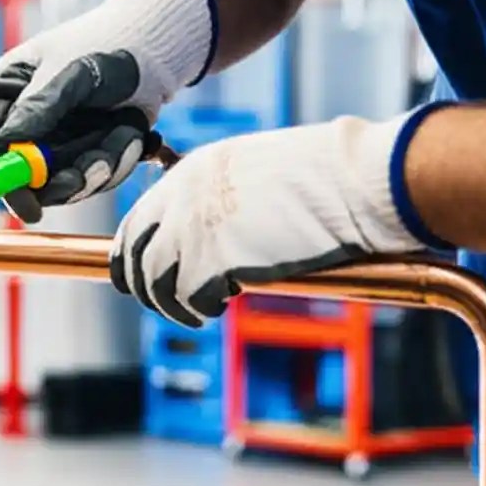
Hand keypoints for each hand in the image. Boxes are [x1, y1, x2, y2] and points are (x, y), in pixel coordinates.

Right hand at [0, 0, 216, 221]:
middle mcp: (32, 120)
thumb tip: (2, 142)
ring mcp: (63, 138)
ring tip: (127, 132)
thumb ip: (39, 107)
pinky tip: (135, 131)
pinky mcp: (92, 148)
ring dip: (102, 166)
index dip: (6, 180)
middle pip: (31, 177)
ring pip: (70, 181)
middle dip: (64, 182)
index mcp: (11, 93)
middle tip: (86, 177)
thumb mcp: (71, 74)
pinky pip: (98, 176)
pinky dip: (121, 160)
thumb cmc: (108, 44)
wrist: (158, 45)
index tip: (27, 203)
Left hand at [110, 113, 428, 326]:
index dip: (132, 256)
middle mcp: (181, 197)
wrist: (354, 181)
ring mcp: (194, 228)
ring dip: (172, 306)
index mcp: (190, 172)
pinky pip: (189, 298)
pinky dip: (201, 308)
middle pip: (134, 255)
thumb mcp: (254, 170)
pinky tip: (222, 305)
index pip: (136, 221)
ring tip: (198, 314)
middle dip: (143, 287)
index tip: (139, 278)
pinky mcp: (214, 259)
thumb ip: (221, 195)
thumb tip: (211, 231)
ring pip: (155, 282)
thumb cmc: (323, 176)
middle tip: (166, 306)